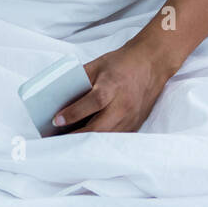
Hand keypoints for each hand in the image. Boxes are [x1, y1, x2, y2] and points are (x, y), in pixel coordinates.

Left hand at [52, 37, 172, 133]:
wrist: (151, 64)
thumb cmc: (122, 63)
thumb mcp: (98, 65)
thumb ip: (80, 79)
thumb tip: (60, 96)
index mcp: (113, 86)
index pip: (92, 102)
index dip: (74, 113)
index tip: (56, 120)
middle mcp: (123, 105)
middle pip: (99, 128)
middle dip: (76, 136)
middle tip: (57, 139)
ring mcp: (131, 118)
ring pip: (106, 138)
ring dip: (87, 142)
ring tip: (68, 143)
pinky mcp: (135, 125)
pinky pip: (115, 139)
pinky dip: (100, 142)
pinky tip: (87, 141)